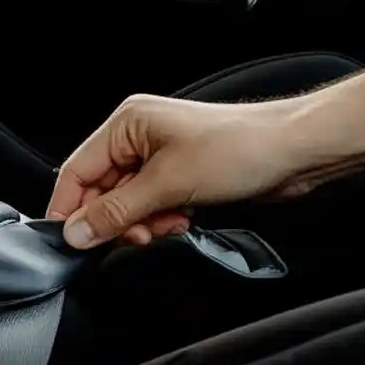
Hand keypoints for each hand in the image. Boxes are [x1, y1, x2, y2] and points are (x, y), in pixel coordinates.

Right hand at [47, 94, 311, 248]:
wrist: (294, 152)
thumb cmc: (240, 148)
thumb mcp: (169, 185)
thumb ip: (117, 211)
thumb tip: (76, 231)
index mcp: (127, 123)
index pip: (76, 171)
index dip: (70, 209)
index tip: (70, 242)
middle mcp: (138, 137)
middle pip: (100, 190)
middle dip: (117, 219)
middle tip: (136, 236)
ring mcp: (159, 156)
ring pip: (126, 203)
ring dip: (142, 223)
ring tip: (168, 224)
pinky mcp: (178, 175)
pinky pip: (151, 206)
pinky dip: (160, 220)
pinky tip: (181, 220)